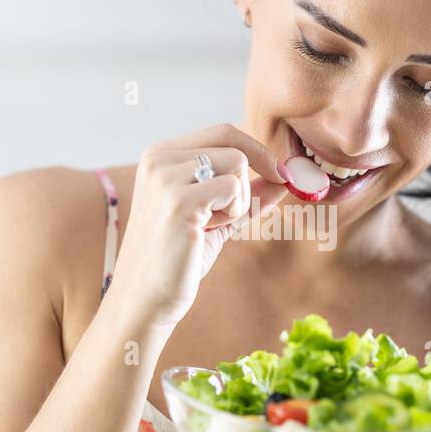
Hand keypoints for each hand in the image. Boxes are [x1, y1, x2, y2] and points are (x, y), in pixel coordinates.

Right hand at [106, 123, 290, 330]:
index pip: (222, 132)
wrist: (145, 299)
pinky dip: (234, 212)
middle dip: (250, 176)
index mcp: (160, 156)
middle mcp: (159, 159)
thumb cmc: (176, 260)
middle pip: (233, 144)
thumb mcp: (217, 218)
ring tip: (212, 225)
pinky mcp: (178, 201)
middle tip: (237, 211)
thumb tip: (285, 179)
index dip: (257, 150)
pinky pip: (234, 187)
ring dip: (239, 199)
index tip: (278, 174)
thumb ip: (247, 195)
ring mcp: (165, 178)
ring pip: (237, 162)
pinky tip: (207, 231)